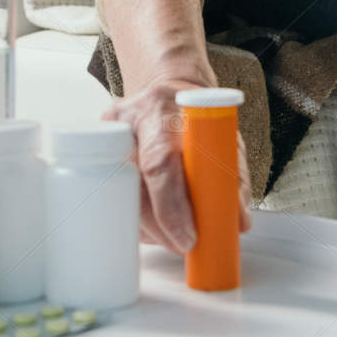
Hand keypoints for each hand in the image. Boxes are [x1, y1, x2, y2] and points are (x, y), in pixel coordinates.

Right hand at [100, 79, 252, 254]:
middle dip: (161, 227)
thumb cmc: (194, 118)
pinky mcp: (99, 150)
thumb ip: (232, 178)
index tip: (189, 236)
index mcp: (163, 112)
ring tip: (173, 234)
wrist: (166, 91)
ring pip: (121, 196)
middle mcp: (129, 120)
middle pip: (135, 184)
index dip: (172, 206)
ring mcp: (108, 135)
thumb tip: (237, 221)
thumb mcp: (222, 139)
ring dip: (150, 227)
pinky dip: (137, 218)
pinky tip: (155, 221)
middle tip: (184, 244)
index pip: (160, 162)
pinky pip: (114, 196)